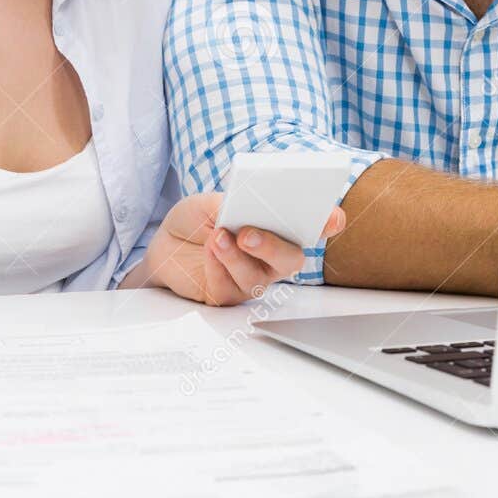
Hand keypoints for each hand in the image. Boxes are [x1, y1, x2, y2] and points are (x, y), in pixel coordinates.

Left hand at [127, 192, 345, 305]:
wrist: (165, 243)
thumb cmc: (197, 219)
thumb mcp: (209, 201)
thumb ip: (228, 204)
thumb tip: (240, 206)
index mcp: (278, 226)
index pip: (313, 226)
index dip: (328, 223)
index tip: (332, 218)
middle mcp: (272, 256)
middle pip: (290, 259)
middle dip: (272, 247)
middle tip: (248, 234)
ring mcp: (252, 278)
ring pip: (257, 278)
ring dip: (236, 257)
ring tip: (217, 237)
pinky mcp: (228, 295)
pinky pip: (228, 289)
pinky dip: (216, 267)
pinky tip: (207, 252)